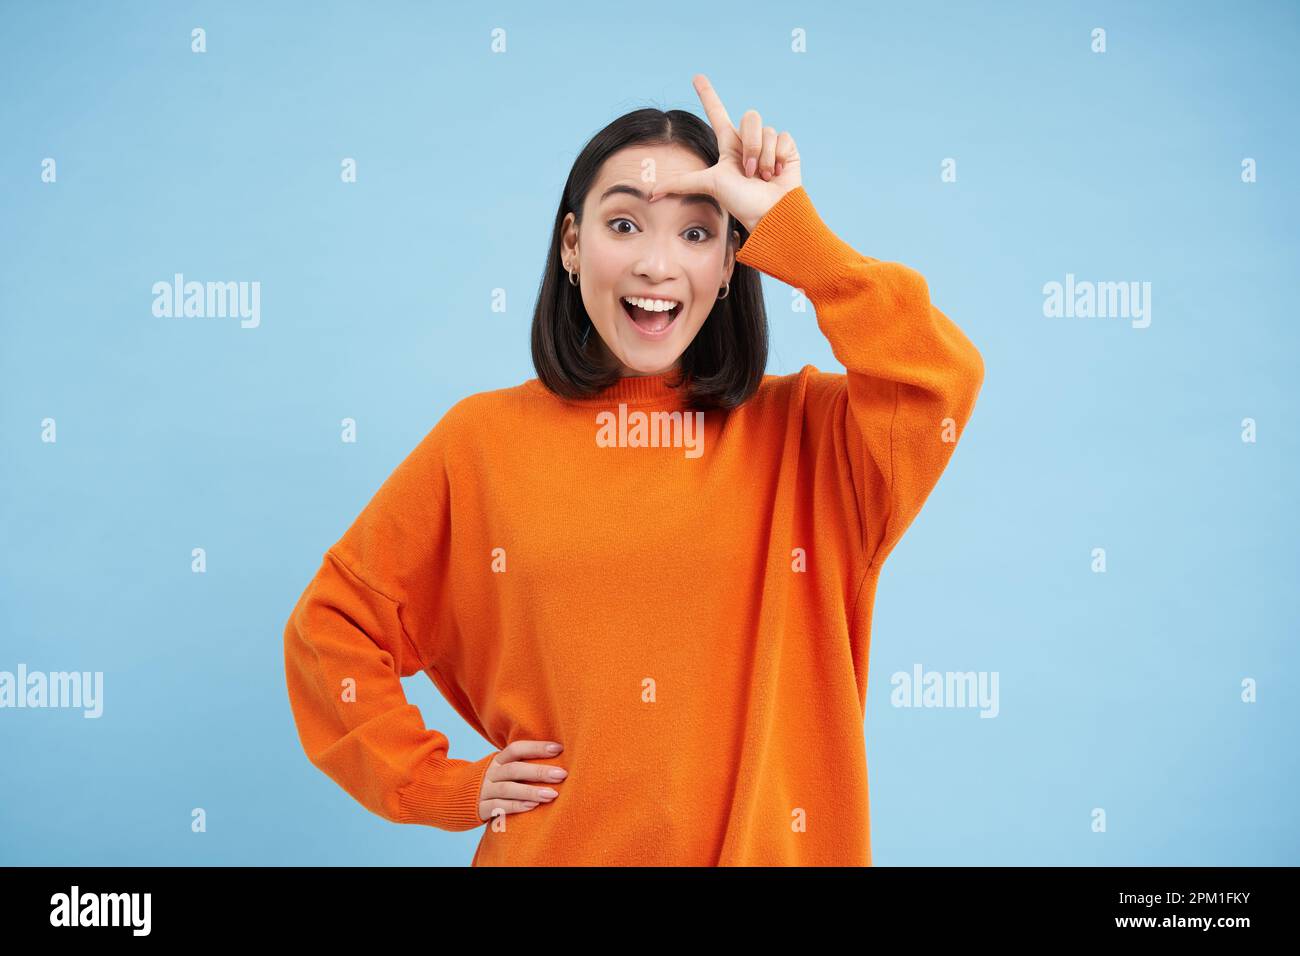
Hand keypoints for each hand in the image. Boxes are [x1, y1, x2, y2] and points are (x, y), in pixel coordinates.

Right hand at [477, 739, 566, 822]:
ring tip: (552, 794)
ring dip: (531, 791)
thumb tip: (557, 757)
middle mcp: (490, 774)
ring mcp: (483, 791)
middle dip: (539, 771)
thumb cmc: (490, 783)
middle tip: (562, 774)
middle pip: (514, 769)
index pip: (516, 749)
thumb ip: (521, 765)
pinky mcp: (480, 808)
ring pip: (507, 789)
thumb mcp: (500, 770)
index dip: (536, 747)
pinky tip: (533, 806)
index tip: (559, 748)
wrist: (453, 798)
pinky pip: (498, 807)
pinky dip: (516, 806)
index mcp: (497, 760)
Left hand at [648, 73, 801, 233]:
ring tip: (763, 177)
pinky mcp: (786, 149)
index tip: (696, 76)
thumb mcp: (709, 186)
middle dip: (751, 145)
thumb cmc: (741, 202)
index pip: (717, 113)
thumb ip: (681, 184)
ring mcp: (768, 145)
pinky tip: (778, 172)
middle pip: (750, 117)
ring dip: (764, 157)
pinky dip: (779, 156)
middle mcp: (747, 142)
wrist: (769, 213)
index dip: (708, 95)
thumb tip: (650, 194)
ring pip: (767, 131)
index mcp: (729, 146)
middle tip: (749, 172)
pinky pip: (783, 137)